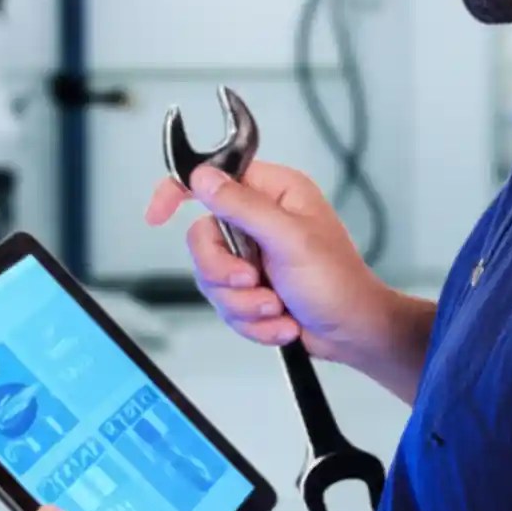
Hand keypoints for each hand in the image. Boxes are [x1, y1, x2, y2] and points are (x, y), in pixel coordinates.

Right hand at [146, 161, 397, 369]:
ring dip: (243, 302)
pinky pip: (224, 304)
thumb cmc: (339, 283)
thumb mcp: (291, 239)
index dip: (179, 190)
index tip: (158, 214)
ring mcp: (251, 256)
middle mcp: (258, 220)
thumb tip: (203, 178)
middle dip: (225, 272)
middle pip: (202, 238)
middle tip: (252, 281)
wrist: (353, 333)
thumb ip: (244, 206)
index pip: (213, 177)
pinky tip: (281, 322)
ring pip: (210, 277)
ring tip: (277, 308)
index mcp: (273, 193)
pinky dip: (251, 321)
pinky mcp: (249, 287)